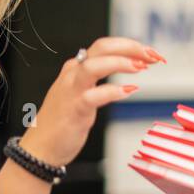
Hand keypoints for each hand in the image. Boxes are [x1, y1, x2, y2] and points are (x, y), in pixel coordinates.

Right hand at [20, 37, 163, 166]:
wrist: (41, 148)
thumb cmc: (64, 120)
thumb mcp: (82, 90)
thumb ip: (99, 76)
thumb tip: (129, 63)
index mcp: (76, 67)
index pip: (105, 46)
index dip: (130, 45)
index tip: (151, 53)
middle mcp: (73, 74)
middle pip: (102, 48)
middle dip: (130, 47)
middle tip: (152, 55)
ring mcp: (72, 91)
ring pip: (94, 66)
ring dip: (120, 63)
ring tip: (141, 67)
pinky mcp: (75, 109)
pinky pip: (94, 96)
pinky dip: (113, 91)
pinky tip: (130, 91)